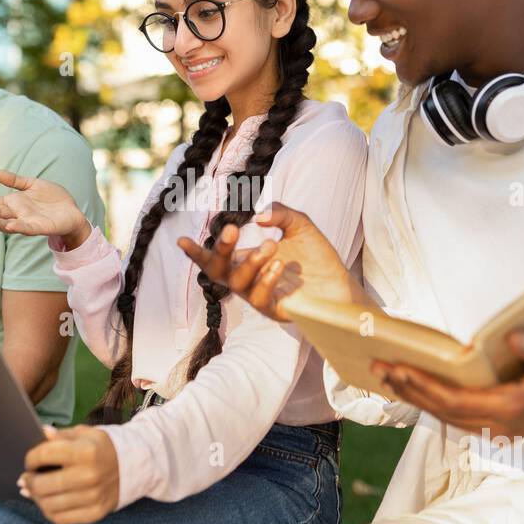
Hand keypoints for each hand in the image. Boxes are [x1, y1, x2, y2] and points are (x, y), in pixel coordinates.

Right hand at [0, 169, 89, 249]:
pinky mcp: (40, 227)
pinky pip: (27, 228)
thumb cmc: (52, 198)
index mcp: (13, 203)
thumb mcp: (32, 184)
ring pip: (8, 224)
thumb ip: (13, 180)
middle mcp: (17, 214)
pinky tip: (10, 225)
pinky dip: (18, 227)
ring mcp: (27, 222)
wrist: (72, 210)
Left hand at [18, 425, 118, 523]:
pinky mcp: (95, 513)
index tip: (29, 460)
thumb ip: (61, 435)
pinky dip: (49, 511)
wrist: (135, 465)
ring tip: (33, 491)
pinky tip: (47, 502)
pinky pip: (61, 519)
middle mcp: (89, 476)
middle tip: (26, 478)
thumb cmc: (103, 447)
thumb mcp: (85, 433)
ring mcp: (93, 497)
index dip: (30, 458)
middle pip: (42, 485)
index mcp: (86, 451)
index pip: (43, 455)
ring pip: (48, 505)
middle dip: (29, 481)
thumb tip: (40, 433)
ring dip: (36, 498)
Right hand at [177, 202, 366, 321]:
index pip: (216, 257)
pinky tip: (280, 265)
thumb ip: (279, 213)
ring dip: (251, 261)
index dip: (197, 252)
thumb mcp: (299, 224)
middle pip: (218, 271)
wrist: (341, 284)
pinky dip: (266, 280)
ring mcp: (259, 296)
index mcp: (246, 261)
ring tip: (270, 245)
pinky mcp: (274, 310)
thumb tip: (258, 215)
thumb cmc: (316, 256)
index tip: (181, 239)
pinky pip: (260, 298)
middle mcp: (247, 280)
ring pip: (238, 283)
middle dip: (221, 250)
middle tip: (232, 230)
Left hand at [371, 330, 523, 435]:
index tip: (396, 368)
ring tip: (387, 377)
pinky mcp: (502, 427)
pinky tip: (418, 389)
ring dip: (417, 398)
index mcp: (512, 408)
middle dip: (408, 390)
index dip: (422, 386)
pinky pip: (459, 417)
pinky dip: (434, 403)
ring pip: (448, 418)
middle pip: (443, 411)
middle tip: (377, 367)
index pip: (454, 400)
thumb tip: (513, 338)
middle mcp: (502, 425)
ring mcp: (502, 430)